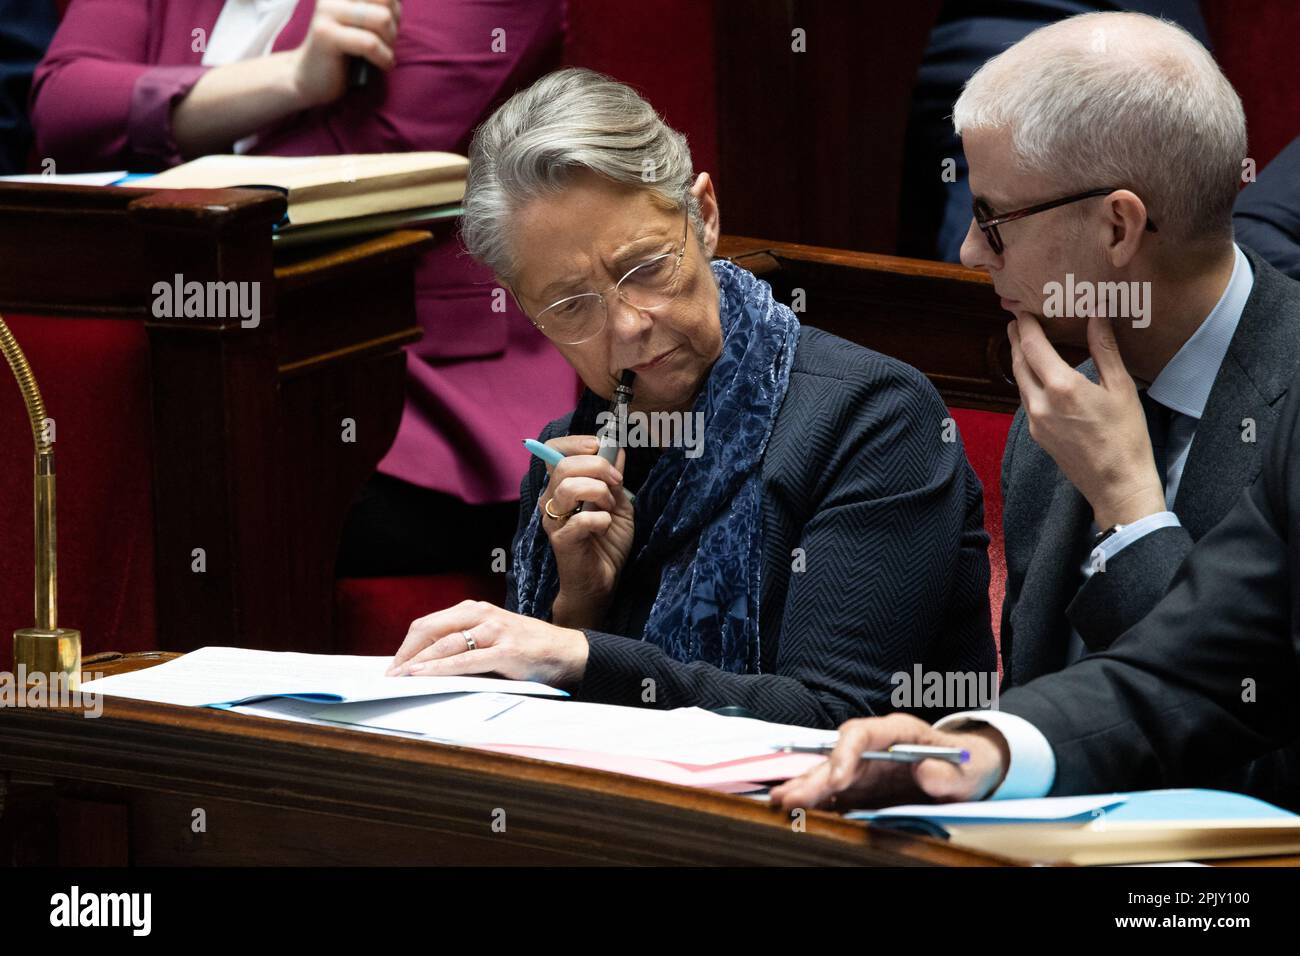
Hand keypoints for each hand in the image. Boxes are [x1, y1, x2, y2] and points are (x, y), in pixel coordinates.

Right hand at [291, 0, 400, 106]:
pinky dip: (384, 58)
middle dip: (394, 26)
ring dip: (390, 43)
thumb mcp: (366, 24)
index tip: (386, 29)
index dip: (395, 9)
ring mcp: (327, 11)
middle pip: (386, 0)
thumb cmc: (346, 53)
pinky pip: (370, 43)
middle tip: (386, 44)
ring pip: (382, 19)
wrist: (311, 78)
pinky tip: (383, 65)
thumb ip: (381, 7)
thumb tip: (399, 2)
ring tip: (383, 55)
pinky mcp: (325, 34)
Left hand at [385, 600, 589, 688]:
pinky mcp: (505, 651)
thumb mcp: (493, 638)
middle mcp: (482, 615)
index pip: (429, 624)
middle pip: (430, 629)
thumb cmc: (528, 649)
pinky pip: (466, 660)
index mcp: (475, 610)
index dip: (407, 645)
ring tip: (400, 678)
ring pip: (445, 644)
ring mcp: (494, 631)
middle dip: (405, 653)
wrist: (568, 653)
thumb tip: (427, 665)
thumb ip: (465, 645)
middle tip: (390, 675)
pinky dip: (441, 669)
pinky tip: (425, 676)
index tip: (393, 665)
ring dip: (417, 663)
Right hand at [537, 436, 634, 628]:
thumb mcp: (618, 504)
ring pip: (568, 487)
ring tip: (609, 506)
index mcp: (562, 487)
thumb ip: (615, 478)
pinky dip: (601, 519)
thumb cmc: (606, 543)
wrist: (602, 582)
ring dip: (598, 491)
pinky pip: (581, 519)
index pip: (554, 451)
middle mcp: (552, 501)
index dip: (576, 443)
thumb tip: (617, 448)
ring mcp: (554, 521)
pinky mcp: (562, 540)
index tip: (600, 448)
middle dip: (598, 467)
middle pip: (564, 465)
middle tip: (617, 483)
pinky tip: (604, 527)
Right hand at [769, 713, 1008, 812]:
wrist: (966, 773)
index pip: (862, 733)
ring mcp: (864, 769)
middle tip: (789, 797)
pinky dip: (816, 805)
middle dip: (813, 777)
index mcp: (896, 731)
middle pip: (836, 758)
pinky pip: (834, 796)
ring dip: (804, 790)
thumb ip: (945, 771)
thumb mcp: (965, 771)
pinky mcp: (861, 789)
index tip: (837, 777)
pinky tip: (797, 816)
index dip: (845, 752)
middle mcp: (873, 748)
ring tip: (780, 803)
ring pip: (827, 776)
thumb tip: (924, 770)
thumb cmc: (966, 766)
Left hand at [1008, 312, 1165, 528]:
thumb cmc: (1126, 436)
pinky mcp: (1036, 435)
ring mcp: (1035, 421)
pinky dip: (1027, 382)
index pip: (1032, 346)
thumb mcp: (1120, 387)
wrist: (1116, 484)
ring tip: (1023, 345)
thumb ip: (1104, 349)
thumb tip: (1096, 315)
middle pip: (1019, 363)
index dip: (1025, 326)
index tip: (1022, 311)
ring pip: (1020, 383)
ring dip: (1019, 361)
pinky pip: (1026, 401)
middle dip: (1015, 340)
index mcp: (1062, 387)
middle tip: (1015, 323)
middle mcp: (1040, 403)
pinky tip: (1036, 378)